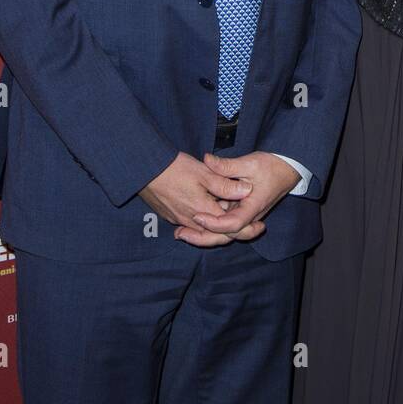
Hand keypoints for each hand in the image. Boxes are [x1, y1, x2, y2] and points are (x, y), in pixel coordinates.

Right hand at [139, 151, 253, 241]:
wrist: (143, 169)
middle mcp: (190, 221)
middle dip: (234, 233)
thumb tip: (247, 190)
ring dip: (218, 228)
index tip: (260, 225)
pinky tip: (208, 214)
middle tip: (253, 229)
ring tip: (233, 220)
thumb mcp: (204, 173)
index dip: (245, 226)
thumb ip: (226, 184)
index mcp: (202, 211)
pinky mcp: (170, 215)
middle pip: (216, 235)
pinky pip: (191, 225)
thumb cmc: (174, 168)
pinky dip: (203, 223)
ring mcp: (178, 219)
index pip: (229, 226)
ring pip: (203, 231)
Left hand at [173, 152, 300, 247]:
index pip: (232, 224)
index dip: (213, 223)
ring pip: (224, 232)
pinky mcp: (241, 211)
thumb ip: (227, 165)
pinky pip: (225, 222)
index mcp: (253, 207)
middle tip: (181, 235)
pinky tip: (194, 220)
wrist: (288, 168)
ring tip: (181, 232)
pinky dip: (210, 224)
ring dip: (204, 233)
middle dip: (203, 238)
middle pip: (226, 236)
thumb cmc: (272, 166)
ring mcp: (245, 215)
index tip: (197, 215)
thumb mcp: (250, 162)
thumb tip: (207, 160)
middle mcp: (249, 216)